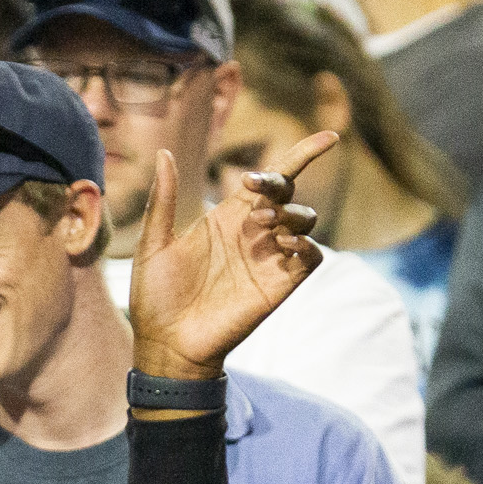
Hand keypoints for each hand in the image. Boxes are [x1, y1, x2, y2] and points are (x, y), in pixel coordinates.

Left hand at [128, 132, 335, 381]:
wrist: (165, 344)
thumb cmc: (155, 298)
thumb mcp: (154, 244)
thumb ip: (163, 200)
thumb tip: (165, 153)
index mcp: (228, 218)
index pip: (272, 180)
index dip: (301, 155)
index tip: (328, 138)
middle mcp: (253, 235)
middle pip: (289, 194)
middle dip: (282, 184)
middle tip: (259, 202)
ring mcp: (268, 260)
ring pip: (305, 221)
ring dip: (294, 213)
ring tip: (267, 223)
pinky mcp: (278, 286)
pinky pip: (310, 258)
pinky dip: (307, 245)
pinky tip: (285, 242)